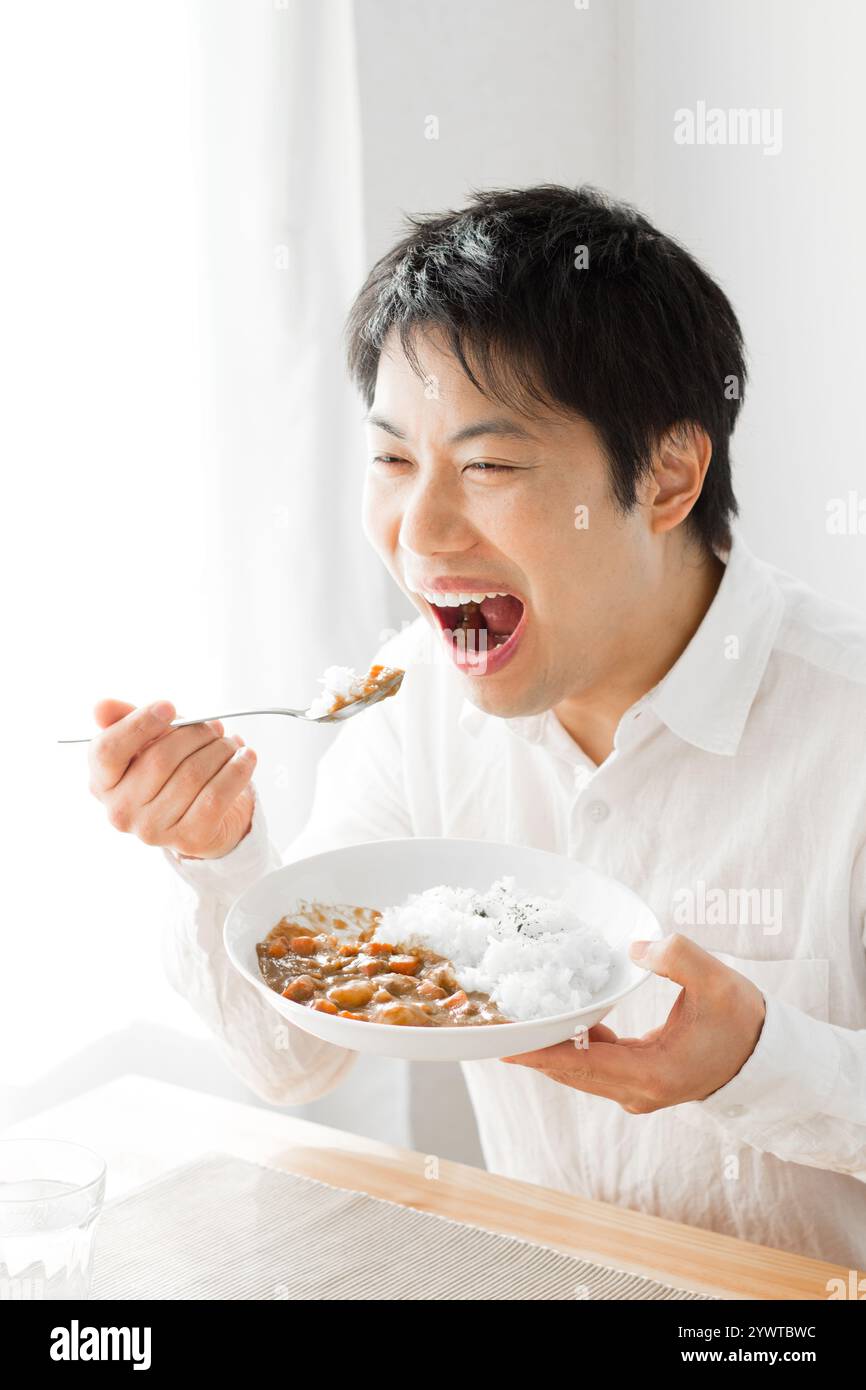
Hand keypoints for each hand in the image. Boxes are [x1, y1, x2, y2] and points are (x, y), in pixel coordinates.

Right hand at [88, 699, 256, 859]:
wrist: (204, 819)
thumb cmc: (170, 772)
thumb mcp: (146, 742)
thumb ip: (125, 721)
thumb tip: (102, 706)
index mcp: (103, 782)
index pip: (108, 751)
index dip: (138, 724)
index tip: (169, 707)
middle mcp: (121, 811)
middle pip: (159, 758)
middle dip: (194, 734)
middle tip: (213, 727)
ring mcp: (153, 830)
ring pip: (192, 774)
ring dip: (220, 749)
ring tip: (229, 743)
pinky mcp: (189, 838)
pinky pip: (216, 796)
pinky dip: (236, 771)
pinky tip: (246, 758)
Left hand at [500, 933, 766, 1112]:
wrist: (768, 1058)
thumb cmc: (743, 1020)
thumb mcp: (716, 981)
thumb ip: (676, 957)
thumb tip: (634, 948)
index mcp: (651, 1072)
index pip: (580, 1063)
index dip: (538, 1051)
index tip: (502, 1042)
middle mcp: (637, 1091)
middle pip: (569, 1070)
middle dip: (531, 1047)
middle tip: (492, 1025)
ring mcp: (637, 1091)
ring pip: (579, 1070)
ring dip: (548, 1046)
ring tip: (514, 1019)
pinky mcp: (639, 1080)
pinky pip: (593, 1065)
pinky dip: (571, 1045)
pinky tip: (557, 1019)